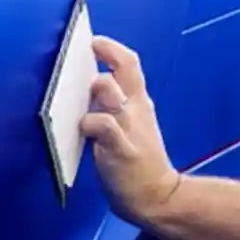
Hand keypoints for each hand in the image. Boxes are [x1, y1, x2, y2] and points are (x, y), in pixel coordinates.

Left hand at [80, 36, 180, 225]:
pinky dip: (90, 122)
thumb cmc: (138, 162)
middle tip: (82, 55)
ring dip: (97, 89)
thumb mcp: (132, 126)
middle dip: (105, 56)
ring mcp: (130, 128)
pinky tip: (83, 128)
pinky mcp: (123, 149)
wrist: (158, 198)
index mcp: (139, 103)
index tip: (94, 42)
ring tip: (82, 97)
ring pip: (111, 93)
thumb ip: (113, 106)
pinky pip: (105, 126)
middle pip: (125, 70)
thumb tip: (86, 89)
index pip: (130, 64)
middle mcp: (136, 110)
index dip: (112, 49)